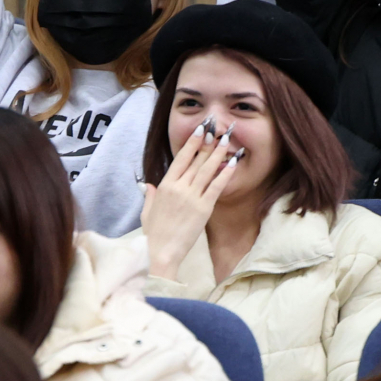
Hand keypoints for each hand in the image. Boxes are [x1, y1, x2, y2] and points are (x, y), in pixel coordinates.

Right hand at [141, 116, 240, 280]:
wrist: (160, 252)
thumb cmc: (153, 234)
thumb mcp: (147, 211)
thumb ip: (149, 195)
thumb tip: (147, 185)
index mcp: (164, 185)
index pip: (181, 158)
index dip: (192, 142)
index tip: (200, 129)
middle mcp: (179, 187)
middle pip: (196, 160)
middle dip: (208, 143)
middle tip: (218, 129)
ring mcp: (192, 197)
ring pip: (208, 169)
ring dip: (218, 152)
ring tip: (227, 139)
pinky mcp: (204, 208)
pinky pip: (217, 187)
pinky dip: (226, 173)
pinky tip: (233, 162)